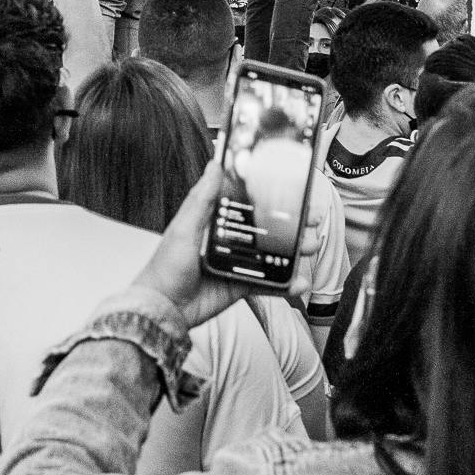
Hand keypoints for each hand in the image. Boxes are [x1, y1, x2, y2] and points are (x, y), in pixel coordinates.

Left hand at [131, 164, 327, 330]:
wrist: (163, 309)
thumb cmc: (165, 267)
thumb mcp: (184, 228)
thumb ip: (202, 199)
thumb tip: (214, 164)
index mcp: (215, 221)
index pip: (248, 202)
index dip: (271, 196)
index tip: (293, 190)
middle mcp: (230, 240)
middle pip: (269, 228)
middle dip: (293, 224)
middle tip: (311, 220)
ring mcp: (238, 263)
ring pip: (274, 254)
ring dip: (295, 251)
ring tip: (309, 247)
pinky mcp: (242, 286)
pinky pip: (269, 283)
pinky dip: (286, 284)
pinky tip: (299, 282)